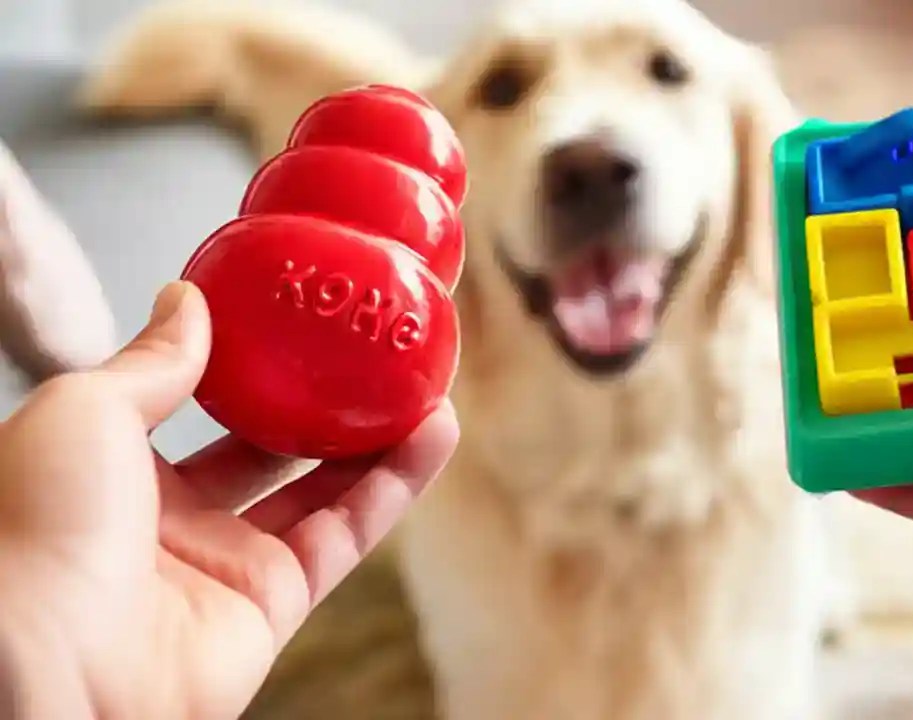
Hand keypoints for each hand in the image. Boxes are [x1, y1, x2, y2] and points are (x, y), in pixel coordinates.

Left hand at [0, 281, 457, 718]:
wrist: (45, 662)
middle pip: (269, 448)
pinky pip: (347, 533)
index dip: (246, 362)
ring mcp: (225, 564)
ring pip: (321, 490)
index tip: (293, 319)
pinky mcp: (273, 604)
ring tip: (426, 385)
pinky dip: (397, 485)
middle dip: (322, 404)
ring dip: (378, 439)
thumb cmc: (30, 533)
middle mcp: (170, 520)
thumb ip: (153, 360)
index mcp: (110, 469)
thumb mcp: (82, 408)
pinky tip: (435, 432)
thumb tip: (186, 301)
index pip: (192, 404)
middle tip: (373, 356)